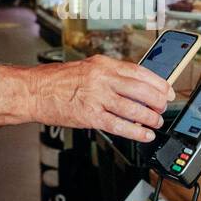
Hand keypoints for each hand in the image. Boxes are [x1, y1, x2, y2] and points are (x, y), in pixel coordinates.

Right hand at [31, 55, 173, 142]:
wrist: (33, 91)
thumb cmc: (56, 81)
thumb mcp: (87, 68)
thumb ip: (110, 75)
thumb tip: (133, 85)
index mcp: (103, 64)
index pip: (139, 71)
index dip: (157, 82)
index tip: (167, 89)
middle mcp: (102, 78)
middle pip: (141, 89)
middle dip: (158, 101)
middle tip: (164, 108)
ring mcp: (96, 97)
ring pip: (133, 108)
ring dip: (150, 118)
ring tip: (157, 122)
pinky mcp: (90, 116)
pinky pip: (119, 125)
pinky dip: (136, 132)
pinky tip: (144, 135)